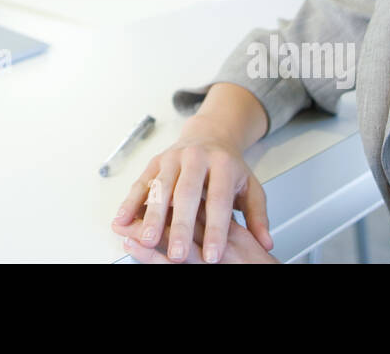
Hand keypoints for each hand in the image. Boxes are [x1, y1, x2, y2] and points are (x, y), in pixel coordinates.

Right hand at [110, 119, 271, 262]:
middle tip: (177, 254)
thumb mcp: (250, 187)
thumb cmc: (228, 167)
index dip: (216, 230)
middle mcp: (196, 157)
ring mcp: (172, 158)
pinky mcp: (155, 161)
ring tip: (146, 239)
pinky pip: (141, 182)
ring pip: (160, 188)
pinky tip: (123, 219)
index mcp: (222, 164)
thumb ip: (257, 215)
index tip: (213, 256)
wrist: (209, 134)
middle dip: (180, 227)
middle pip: (186, 194)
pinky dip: (130, 202)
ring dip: (152, 215)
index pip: (219, 201)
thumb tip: (266, 242)